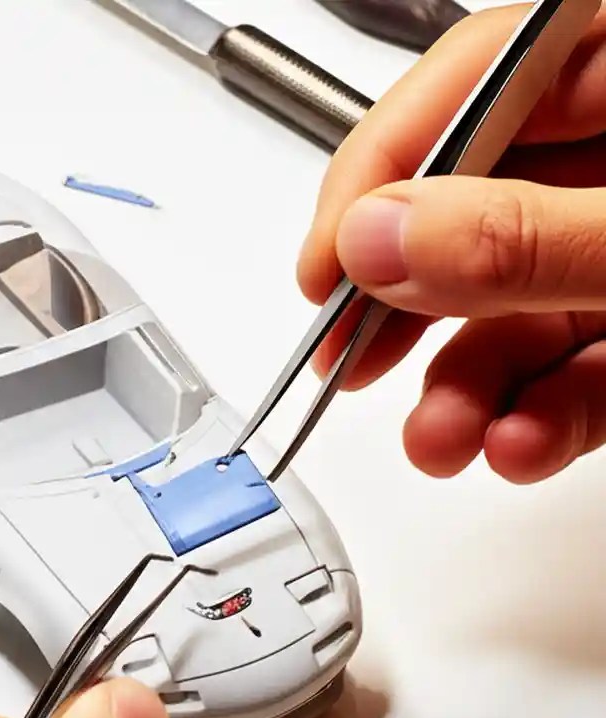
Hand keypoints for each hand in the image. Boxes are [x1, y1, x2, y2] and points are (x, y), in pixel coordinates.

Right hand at [297, 4, 605, 482]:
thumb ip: (526, 238)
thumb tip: (377, 241)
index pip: (468, 85)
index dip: (377, 172)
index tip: (325, 267)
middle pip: (473, 201)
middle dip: (406, 300)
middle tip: (344, 359)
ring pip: (519, 296)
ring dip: (466, 384)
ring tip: (439, 439)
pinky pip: (580, 355)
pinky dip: (542, 412)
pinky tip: (516, 445)